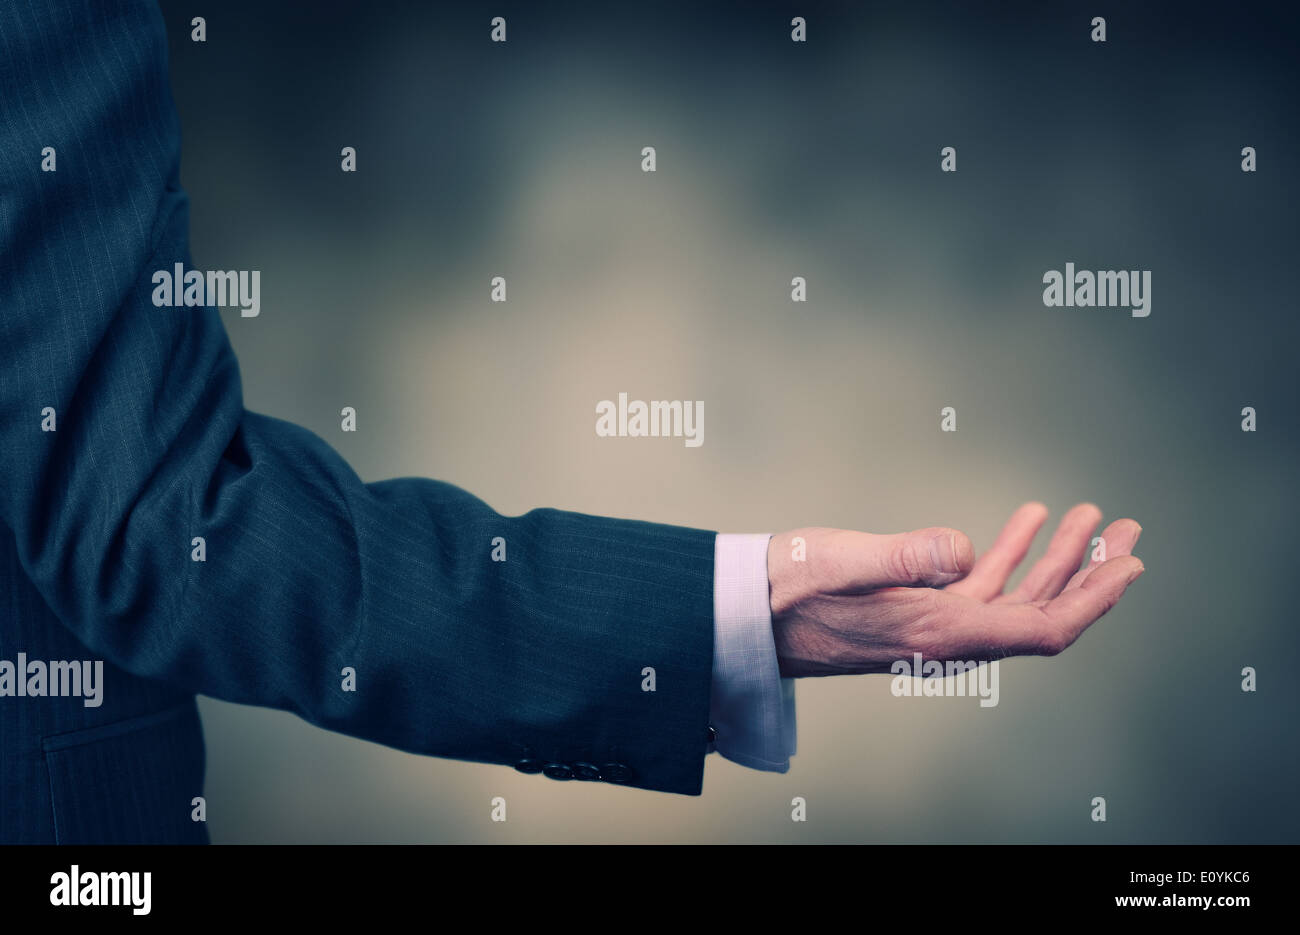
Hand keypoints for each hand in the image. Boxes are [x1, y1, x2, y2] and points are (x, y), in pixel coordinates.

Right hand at [767, 502, 1142, 676]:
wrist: (751, 612)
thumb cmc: (793, 587)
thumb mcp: (843, 563)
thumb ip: (904, 557)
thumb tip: (963, 546)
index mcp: (941, 633)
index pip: (1042, 628)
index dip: (1094, 600)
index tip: (1132, 565)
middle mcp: (948, 636)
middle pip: (1042, 613)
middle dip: (1091, 573)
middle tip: (1128, 531)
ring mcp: (934, 624)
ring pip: (1017, 598)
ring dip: (1057, 560)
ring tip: (1090, 517)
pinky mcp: (917, 609)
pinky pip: (981, 586)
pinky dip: (1011, 555)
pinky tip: (1026, 522)